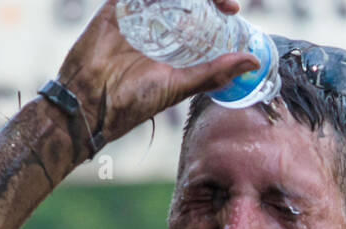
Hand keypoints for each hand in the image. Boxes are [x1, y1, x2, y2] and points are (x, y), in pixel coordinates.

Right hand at [52, 0, 260, 151]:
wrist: (93, 101)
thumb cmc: (135, 99)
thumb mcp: (181, 85)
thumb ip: (214, 71)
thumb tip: (252, 63)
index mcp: (175, 39)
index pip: (202, 11)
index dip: (218, 3)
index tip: (233, 10)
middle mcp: (158, 21)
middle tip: (224, 3)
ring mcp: (137, 10)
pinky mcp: (116, 4)